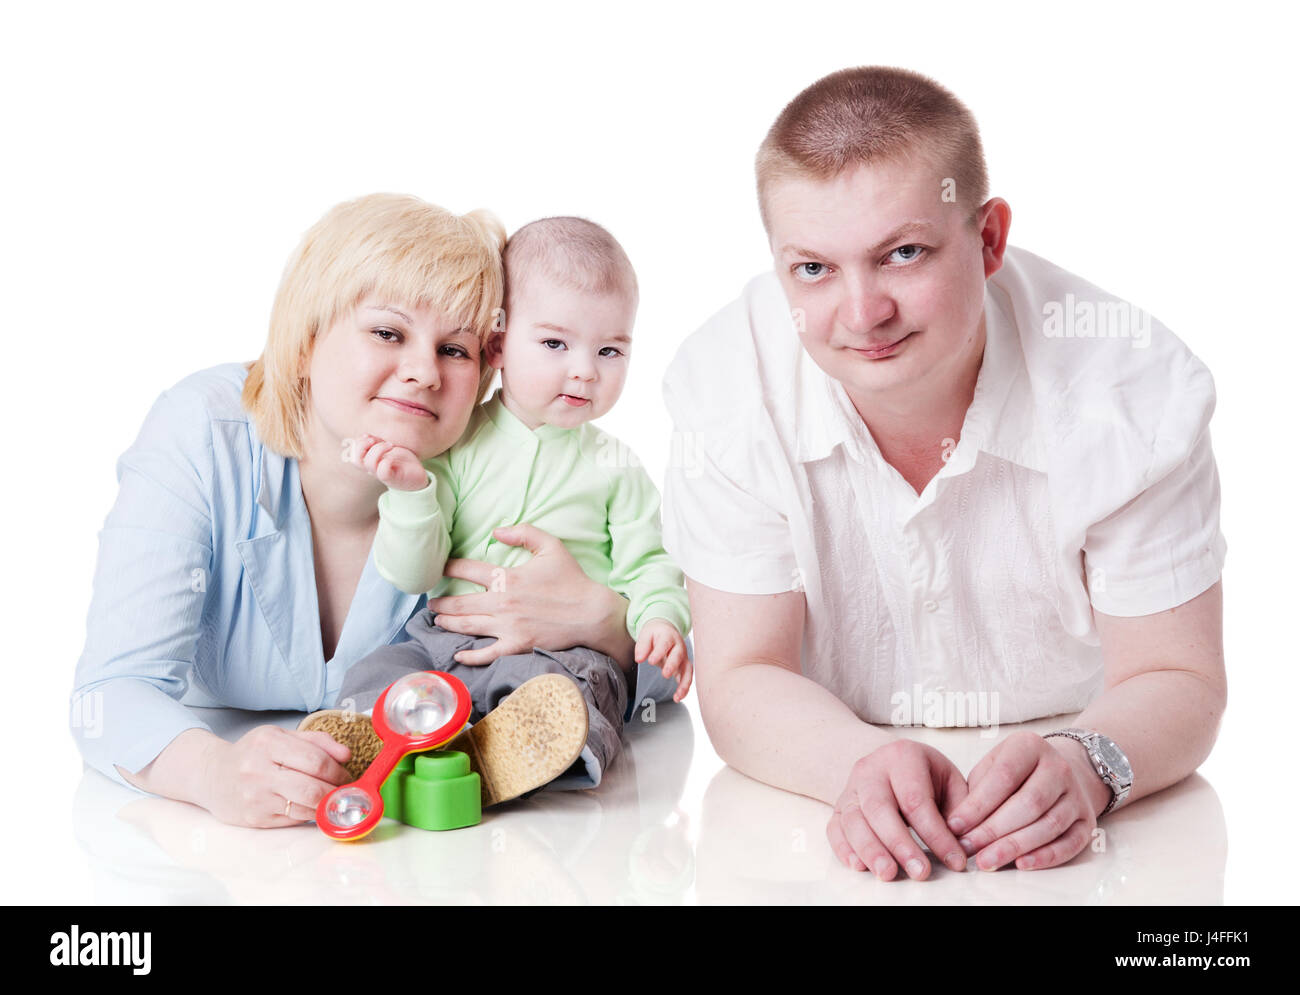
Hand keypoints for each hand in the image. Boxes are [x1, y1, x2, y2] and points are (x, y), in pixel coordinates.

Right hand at [196, 725, 352, 827]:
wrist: (213, 776)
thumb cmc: (253, 754)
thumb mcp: (282, 736)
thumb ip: (317, 741)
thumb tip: (346, 755)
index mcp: (268, 743)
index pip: (316, 760)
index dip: (338, 771)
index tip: (345, 775)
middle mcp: (258, 770)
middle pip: (312, 788)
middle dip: (336, 791)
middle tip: (344, 790)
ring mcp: (255, 797)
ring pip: (306, 807)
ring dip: (327, 806)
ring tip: (332, 798)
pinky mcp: (255, 819)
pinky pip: (294, 820)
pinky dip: (310, 814)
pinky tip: (311, 807)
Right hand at [349, 433, 427, 491]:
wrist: (417, 477)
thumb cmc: (402, 461)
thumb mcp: (387, 448)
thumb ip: (376, 442)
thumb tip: (365, 435)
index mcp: (369, 462)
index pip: (353, 454)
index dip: (357, 443)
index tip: (370, 436)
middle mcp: (373, 469)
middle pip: (355, 460)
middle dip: (362, 446)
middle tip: (374, 440)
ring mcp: (381, 475)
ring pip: (369, 463)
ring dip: (378, 449)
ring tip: (390, 445)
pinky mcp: (393, 478)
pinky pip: (383, 472)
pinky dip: (386, 462)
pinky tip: (394, 458)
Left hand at [428, 524, 628, 666]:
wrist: (591, 613)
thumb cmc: (572, 580)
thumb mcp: (551, 546)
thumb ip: (524, 532)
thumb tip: (496, 531)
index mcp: (508, 577)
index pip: (468, 570)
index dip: (449, 567)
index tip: (439, 568)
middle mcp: (502, 602)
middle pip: (460, 602)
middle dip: (441, 602)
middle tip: (431, 602)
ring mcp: (508, 626)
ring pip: (467, 625)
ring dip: (448, 623)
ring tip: (437, 620)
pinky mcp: (516, 645)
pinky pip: (486, 653)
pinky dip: (470, 655)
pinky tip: (458, 654)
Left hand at [635, 618, 691, 701]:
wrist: (666, 629)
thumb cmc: (656, 633)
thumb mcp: (646, 635)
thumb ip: (642, 646)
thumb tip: (639, 658)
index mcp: (668, 636)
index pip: (664, 644)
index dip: (659, 653)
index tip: (651, 661)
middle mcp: (679, 647)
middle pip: (678, 656)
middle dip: (673, 665)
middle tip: (665, 674)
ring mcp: (683, 657)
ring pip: (687, 669)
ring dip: (684, 683)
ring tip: (677, 695)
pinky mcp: (684, 666)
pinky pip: (687, 677)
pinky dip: (684, 688)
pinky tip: (678, 697)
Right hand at [827, 740, 969, 879]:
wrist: (892, 761)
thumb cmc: (925, 775)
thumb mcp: (950, 780)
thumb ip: (960, 809)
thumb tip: (961, 842)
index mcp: (903, 756)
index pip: (916, 799)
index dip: (936, 834)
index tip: (954, 860)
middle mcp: (871, 769)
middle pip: (879, 808)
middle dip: (899, 844)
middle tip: (919, 872)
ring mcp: (851, 787)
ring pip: (853, 819)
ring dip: (870, 850)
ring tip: (888, 874)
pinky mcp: (839, 806)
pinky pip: (835, 828)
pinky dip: (844, 848)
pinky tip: (859, 865)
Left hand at [943, 731, 1108, 871]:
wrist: (1059, 769)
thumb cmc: (1013, 771)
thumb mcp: (992, 766)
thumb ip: (976, 790)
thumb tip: (956, 824)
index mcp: (1030, 746)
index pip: (1004, 776)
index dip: (978, 804)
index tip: (955, 825)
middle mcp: (1058, 767)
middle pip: (1028, 803)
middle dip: (994, 830)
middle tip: (968, 848)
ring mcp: (1076, 794)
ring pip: (1049, 825)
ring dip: (1014, 846)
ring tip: (986, 860)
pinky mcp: (1087, 820)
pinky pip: (1070, 843)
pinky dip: (1046, 856)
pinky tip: (1021, 864)